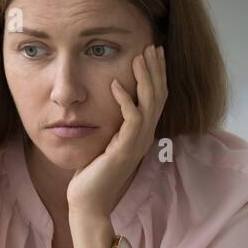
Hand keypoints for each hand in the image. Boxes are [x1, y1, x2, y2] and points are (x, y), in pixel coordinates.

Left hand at [66, 44, 168, 218]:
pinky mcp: (124, 151)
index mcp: (142, 133)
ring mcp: (136, 144)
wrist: (89, 201)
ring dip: (145, 78)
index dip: (157, 74)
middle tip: (152, 46)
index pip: (156, 98)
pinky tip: (116, 84)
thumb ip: (113, 124)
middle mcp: (144, 137)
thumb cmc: (92, 173)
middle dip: (156, 70)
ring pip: (149, 104)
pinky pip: (130, 120)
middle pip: (158, 97)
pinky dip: (124, 100)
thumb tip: (108, 102)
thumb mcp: (105, 141)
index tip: (153, 52)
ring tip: (139, 56)